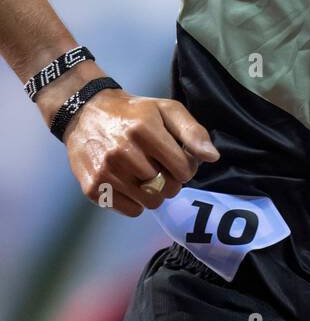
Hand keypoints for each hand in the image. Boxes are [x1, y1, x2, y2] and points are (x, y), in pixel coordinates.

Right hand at [63, 89, 219, 216]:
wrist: (85, 113)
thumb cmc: (133, 113)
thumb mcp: (166, 110)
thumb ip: (192, 131)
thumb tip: (212, 157)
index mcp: (144, 130)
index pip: (184, 168)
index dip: (186, 166)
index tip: (178, 159)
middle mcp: (123, 152)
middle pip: (168, 187)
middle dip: (171, 180)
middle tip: (160, 167)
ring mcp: (106, 172)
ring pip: (151, 202)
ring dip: (154, 193)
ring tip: (145, 176)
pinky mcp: (93, 188)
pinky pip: (131, 211)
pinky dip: (136, 202)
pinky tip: (130, 184)